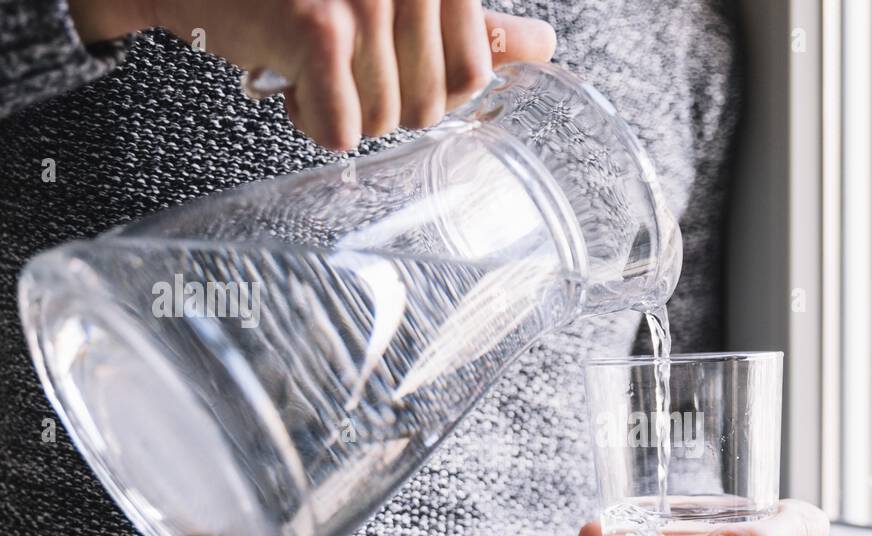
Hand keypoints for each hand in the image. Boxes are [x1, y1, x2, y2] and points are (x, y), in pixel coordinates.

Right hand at [68, 0, 556, 149]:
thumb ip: (472, 24)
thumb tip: (542, 48)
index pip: (473, 77)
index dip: (427, 94)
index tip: (386, 72)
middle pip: (428, 107)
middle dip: (378, 102)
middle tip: (336, 65)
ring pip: (383, 121)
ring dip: (338, 111)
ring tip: (306, 67)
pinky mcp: (319, 27)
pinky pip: (341, 130)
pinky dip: (309, 122)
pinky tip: (285, 82)